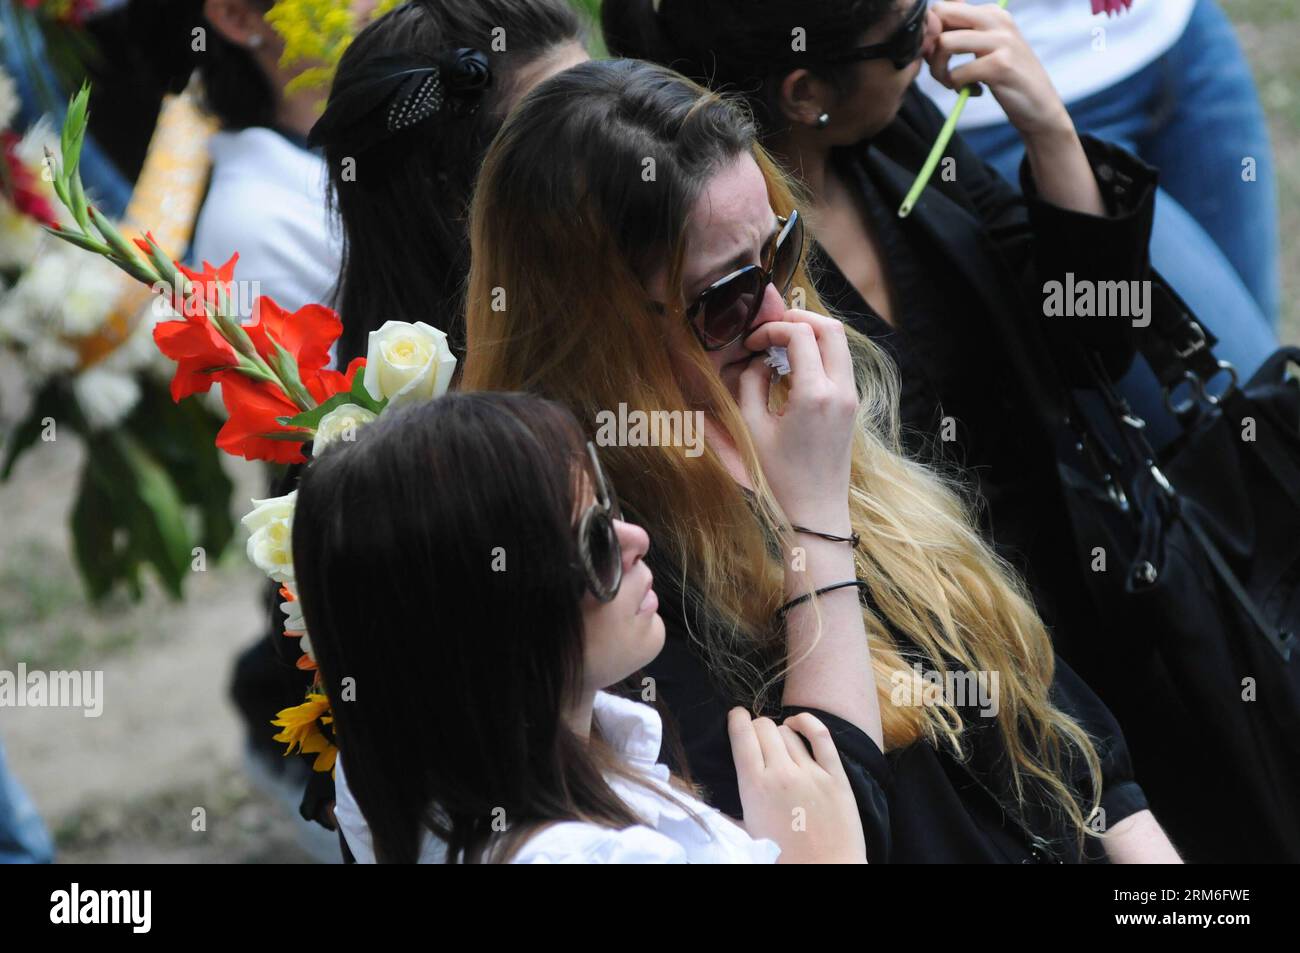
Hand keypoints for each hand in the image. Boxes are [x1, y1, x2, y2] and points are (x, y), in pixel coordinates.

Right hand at [729, 709, 867, 862]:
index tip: (736, 716)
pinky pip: (821, 735)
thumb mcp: (746, 836)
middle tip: (755, 735)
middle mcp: (781, 774)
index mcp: (754, 787)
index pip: (742, 737)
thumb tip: (702, 800)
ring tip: (777, 741)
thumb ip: (726, 813)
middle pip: (764, 728)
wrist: (826, 872)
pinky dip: (807, 722)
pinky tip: (799, 724)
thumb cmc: (782, 859)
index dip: (736, 720)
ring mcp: (811, 772)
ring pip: (788, 731)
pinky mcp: (836, 776)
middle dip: (756, 726)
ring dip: (778, 731)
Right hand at [738, 310, 857, 528]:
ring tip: (780, 346)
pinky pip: (839, 364)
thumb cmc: (779, 476)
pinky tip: (792, 367)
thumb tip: (758, 360)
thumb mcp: (752, 428)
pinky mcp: (851, 405)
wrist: (814, 509)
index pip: (800, 335)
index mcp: (815, 395)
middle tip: (771, 329)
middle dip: (799, 319)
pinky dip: (818, 353)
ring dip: (811, 335)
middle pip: (830, 328)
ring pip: (839, 343)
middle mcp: (840, 391)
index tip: (752, 343)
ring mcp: (851, 397)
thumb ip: (750, 383)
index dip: (772, 329)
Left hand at [926, 0, 1073, 140]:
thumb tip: (931, 19)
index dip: (930, 35)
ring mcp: (1001, 41)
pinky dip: (957, 87)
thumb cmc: (1007, 79)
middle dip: (929, 47)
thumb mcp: (985, 48)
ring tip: (952, 83)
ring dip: (939, 70)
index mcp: (992, 13)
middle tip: (939, 70)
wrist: (1040, 105)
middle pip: (940, 18)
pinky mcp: (1001, 65)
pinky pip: (957, 73)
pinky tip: (975, 91)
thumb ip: (962, 32)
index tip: (938, 57)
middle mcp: (997, 19)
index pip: (943, 9)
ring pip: (944, 43)